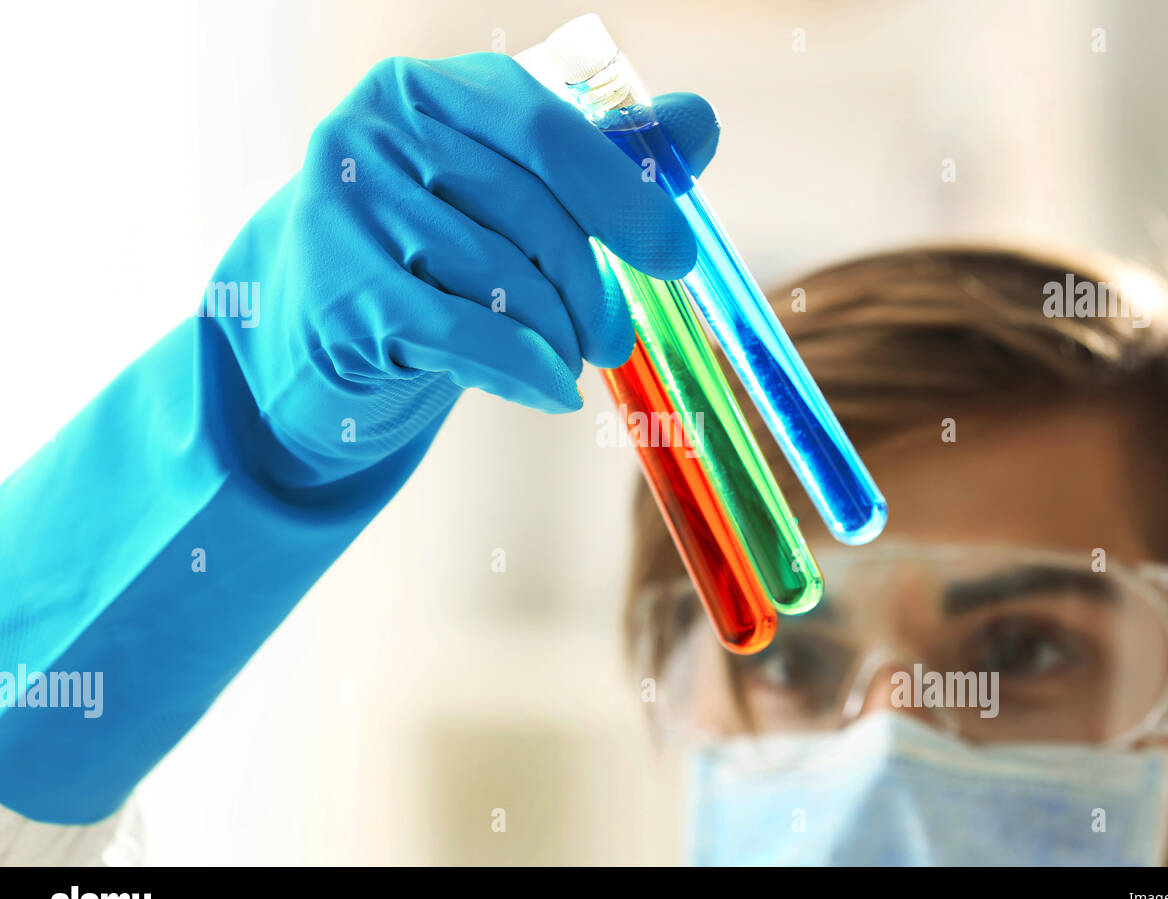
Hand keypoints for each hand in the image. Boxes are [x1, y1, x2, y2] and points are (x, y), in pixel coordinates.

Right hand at [205, 52, 719, 479]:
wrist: (318, 333)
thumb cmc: (432, 256)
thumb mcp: (513, 197)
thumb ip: (601, 157)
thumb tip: (700, 121)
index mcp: (426, 90)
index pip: (544, 127)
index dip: (623, 195)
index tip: (677, 257)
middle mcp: (371, 132)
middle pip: (528, 208)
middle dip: (590, 285)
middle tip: (616, 339)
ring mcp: (343, 212)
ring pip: (499, 277)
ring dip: (557, 336)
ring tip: (568, 360)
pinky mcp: (337, 296)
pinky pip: (464, 334)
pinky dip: (523, 370)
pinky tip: (551, 392)